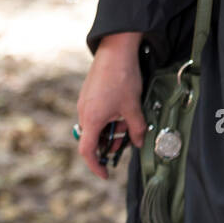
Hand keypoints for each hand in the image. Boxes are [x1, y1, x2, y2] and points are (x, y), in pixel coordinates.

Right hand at [76, 35, 146, 179]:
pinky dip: (109, 117)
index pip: (87, 151)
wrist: (116, 49)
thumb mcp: (133, 106)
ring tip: (129, 121)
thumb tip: (139, 142)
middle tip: (127, 140)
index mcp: (92, 119)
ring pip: (97, 124)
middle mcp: (84, 112)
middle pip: (93, 138)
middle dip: (110, 143)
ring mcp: (85, 101)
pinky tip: (124, 108)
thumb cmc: (122, 77)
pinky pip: (96, 112)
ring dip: (112, 128)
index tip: (105, 173)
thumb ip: (136, 128)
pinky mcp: (89, 92)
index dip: (95, 166)